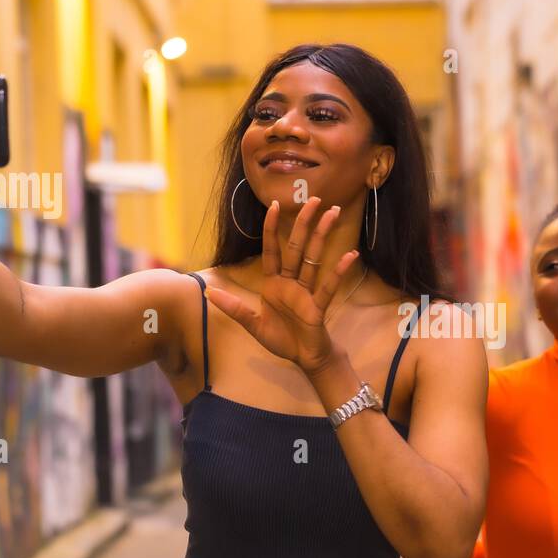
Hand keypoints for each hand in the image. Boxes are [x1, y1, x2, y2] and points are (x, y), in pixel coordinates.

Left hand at [203, 196, 359, 375]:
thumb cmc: (281, 339)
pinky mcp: (318, 306)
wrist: (304, 359)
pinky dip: (339, 271)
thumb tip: (208, 293)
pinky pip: (329, 286)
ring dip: (323, 236)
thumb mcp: (252, 324)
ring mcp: (307, 292)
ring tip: (333, 214)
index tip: (276, 205)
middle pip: (297, 247)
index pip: (272, 250)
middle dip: (304, 223)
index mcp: (274, 284)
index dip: (273, 229)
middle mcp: (291, 282)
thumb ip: (234, 308)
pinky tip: (350, 256)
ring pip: (314, 258)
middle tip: (314, 199)